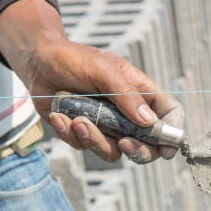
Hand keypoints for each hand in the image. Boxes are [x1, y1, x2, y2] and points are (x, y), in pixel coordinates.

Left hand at [0, 0, 183, 163]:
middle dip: (139, 151)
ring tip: (77, 121)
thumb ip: (126, 95)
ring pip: (114, 152)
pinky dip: (71, 134)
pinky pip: (85, 146)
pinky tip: (59, 117)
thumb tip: (149, 121)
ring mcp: (107, 127)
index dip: (172, 133)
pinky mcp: (84, 134)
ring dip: (96, 140)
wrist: (38, 62)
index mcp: (141, 93)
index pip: (169, 114)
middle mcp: (128, 114)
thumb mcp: (104, 70)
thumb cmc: (74, 59)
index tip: (166, 148)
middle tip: (125, 144)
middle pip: (148, 145)